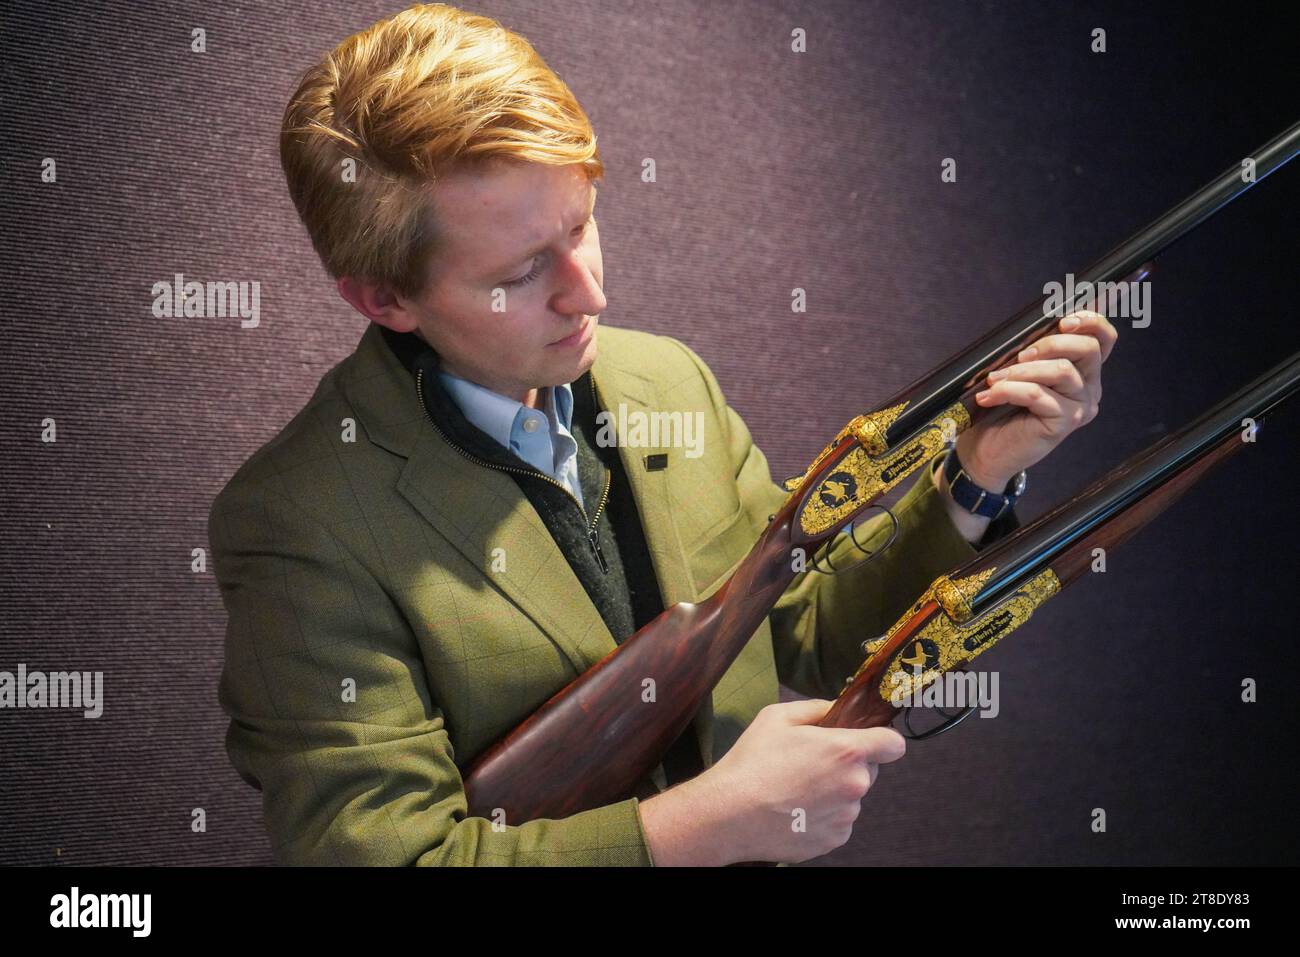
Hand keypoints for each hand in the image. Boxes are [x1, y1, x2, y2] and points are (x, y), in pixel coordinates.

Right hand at [639, 699, 905, 864]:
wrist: (729, 815)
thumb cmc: (752, 763)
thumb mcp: (777, 717)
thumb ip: (816, 708)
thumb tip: (836, 709)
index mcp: (846, 751)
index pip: (893, 744)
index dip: (882, 740)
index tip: (869, 742)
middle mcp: (854, 785)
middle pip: (869, 771)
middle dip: (848, 766)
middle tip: (810, 765)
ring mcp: (846, 816)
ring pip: (850, 798)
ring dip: (833, 793)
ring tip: (795, 791)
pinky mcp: (834, 840)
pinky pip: (838, 822)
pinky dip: (823, 817)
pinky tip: (794, 811)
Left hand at [957, 310, 1117, 489]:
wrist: (987, 452)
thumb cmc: (1001, 410)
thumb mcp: (1019, 373)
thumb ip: (1033, 352)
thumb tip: (1030, 327)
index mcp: (1083, 372)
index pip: (1103, 340)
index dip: (1091, 322)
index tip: (1063, 320)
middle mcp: (1089, 389)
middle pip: (1088, 350)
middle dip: (1051, 343)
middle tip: (1019, 355)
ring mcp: (1080, 407)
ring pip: (1062, 371)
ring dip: (1022, 370)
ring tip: (993, 380)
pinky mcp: (1065, 423)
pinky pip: (1037, 394)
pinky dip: (1008, 390)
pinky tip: (989, 397)